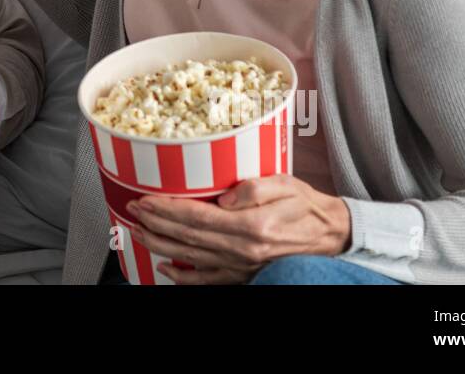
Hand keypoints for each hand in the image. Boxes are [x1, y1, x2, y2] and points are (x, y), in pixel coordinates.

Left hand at [126, 174, 351, 284]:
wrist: (331, 235)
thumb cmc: (306, 205)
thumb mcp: (284, 184)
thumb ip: (253, 188)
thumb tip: (223, 197)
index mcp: (251, 226)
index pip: (196, 217)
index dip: (167, 208)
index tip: (146, 198)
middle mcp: (242, 250)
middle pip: (187, 237)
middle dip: (156, 223)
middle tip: (133, 210)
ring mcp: (241, 266)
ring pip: (191, 258)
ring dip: (162, 245)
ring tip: (141, 233)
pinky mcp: (243, 275)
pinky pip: (207, 280)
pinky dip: (184, 276)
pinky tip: (167, 268)